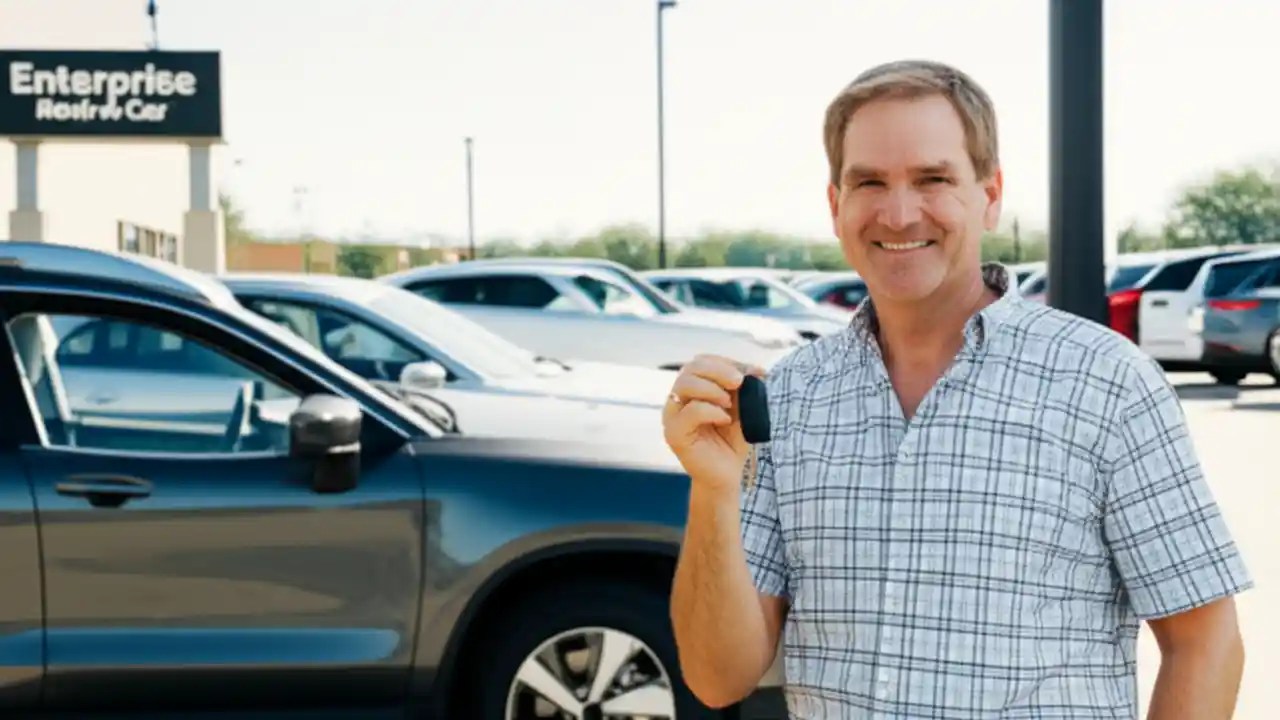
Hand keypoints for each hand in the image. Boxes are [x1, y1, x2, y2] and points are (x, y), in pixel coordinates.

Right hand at [662, 354, 765, 493]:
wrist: (727, 474)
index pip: (701, 361)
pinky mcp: (674, 434)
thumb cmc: (732, 440)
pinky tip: (724, 420)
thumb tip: (757, 370)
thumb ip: (745, 389)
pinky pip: (689, 412)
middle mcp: (678, 399)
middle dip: (718, 370)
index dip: (725, 362)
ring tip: (729, 403)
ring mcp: (673, 415)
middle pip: (690, 367)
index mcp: (692, 388)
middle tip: (739, 382)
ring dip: (712, 388)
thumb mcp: (742, 408)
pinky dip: (711, 411)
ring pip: (684, 384)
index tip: (752, 372)